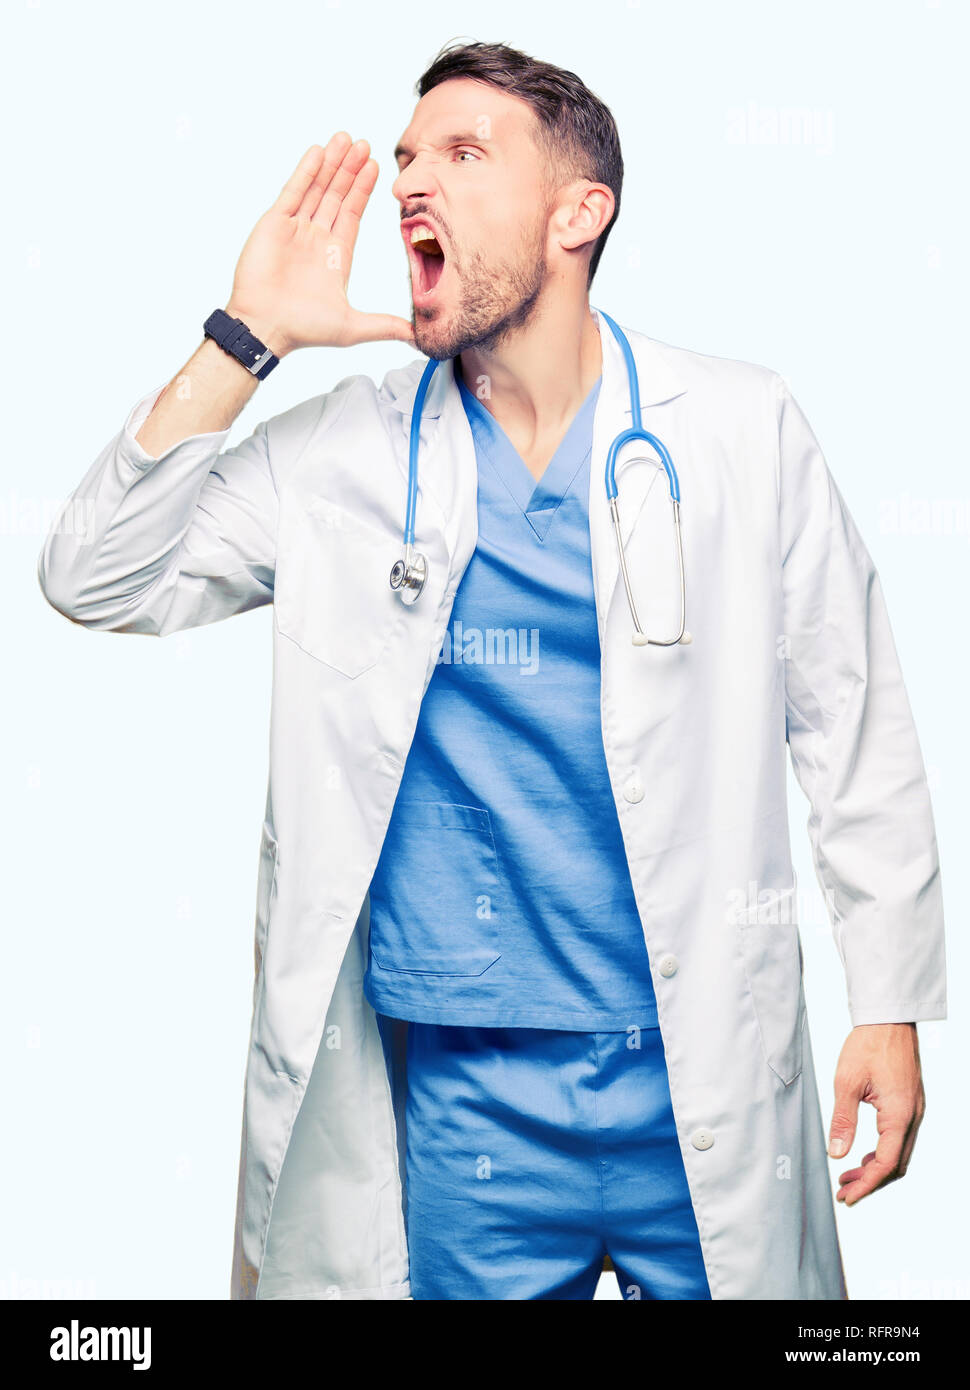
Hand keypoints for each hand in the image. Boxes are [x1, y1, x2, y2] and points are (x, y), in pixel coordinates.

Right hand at [224, 134, 414, 357]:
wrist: (265, 328)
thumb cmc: (304, 330)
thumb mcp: (352, 327)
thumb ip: (385, 325)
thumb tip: (418, 337)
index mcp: (335, 255)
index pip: (352, 213)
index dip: (363, 189)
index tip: (376, 165)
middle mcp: (316, 238)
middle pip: (336, 195)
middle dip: (350, 169)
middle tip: (364, 143)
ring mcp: (295, 229)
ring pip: (316, 188)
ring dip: (332, 164)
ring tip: (346, 138)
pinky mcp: (275, 224)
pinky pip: (293, 191)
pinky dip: (306, 172)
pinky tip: (319, 152)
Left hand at [828, 1022, 924, 1205]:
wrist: (889, 1019)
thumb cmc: (868, 1045)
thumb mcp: (846, 1082)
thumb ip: (842, 1120)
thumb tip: (836, 1154)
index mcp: (899, 1115)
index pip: (884, 1164)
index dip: (865, 1185)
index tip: (846, 1197)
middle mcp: (912, 1116)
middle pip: (895, 1165)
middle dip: (870, 1181)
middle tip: (843, 1190)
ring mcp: (914, 1110)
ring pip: (899, 1153)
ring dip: (875, 1167)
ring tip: (849, 1174)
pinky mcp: (910, 1103)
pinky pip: (900, 1138)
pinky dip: (882, 1151)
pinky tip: (863, 1152)